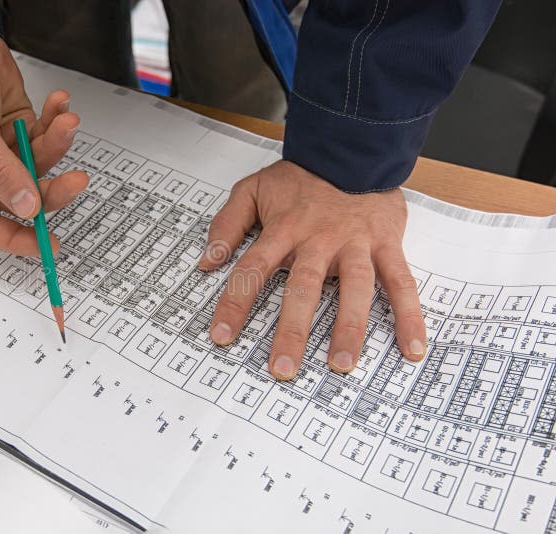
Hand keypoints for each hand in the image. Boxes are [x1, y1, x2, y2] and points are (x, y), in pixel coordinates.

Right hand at [0, 23, 87, 254]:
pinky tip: (60, 105)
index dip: (17, 238)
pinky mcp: (18, 127)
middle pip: (22, 197)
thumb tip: (26, 206)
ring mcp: (1, 148)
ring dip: (57, 145)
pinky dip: (55, 123)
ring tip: (67, 121)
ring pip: (40, 164)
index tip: (48, 243)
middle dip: (52, 188)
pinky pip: (45, 136)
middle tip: (76, 179)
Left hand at [198, 161, 425, 380]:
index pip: (252, 270)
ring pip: (354, 289)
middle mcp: (319, 240)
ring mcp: (355, 244)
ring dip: (348, 328)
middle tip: (283, 368)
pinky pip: (401, 282)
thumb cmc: (300, 178)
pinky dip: (410, 315)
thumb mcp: (253, 189)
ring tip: (341, 365)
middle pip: (303, 288)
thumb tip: (206, 262)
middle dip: (292, 330)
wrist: (351, 148)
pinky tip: (413, 348)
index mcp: (283, 229)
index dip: (235, 304)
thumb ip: (227, 224)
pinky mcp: (386, 246)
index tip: (221, 337)